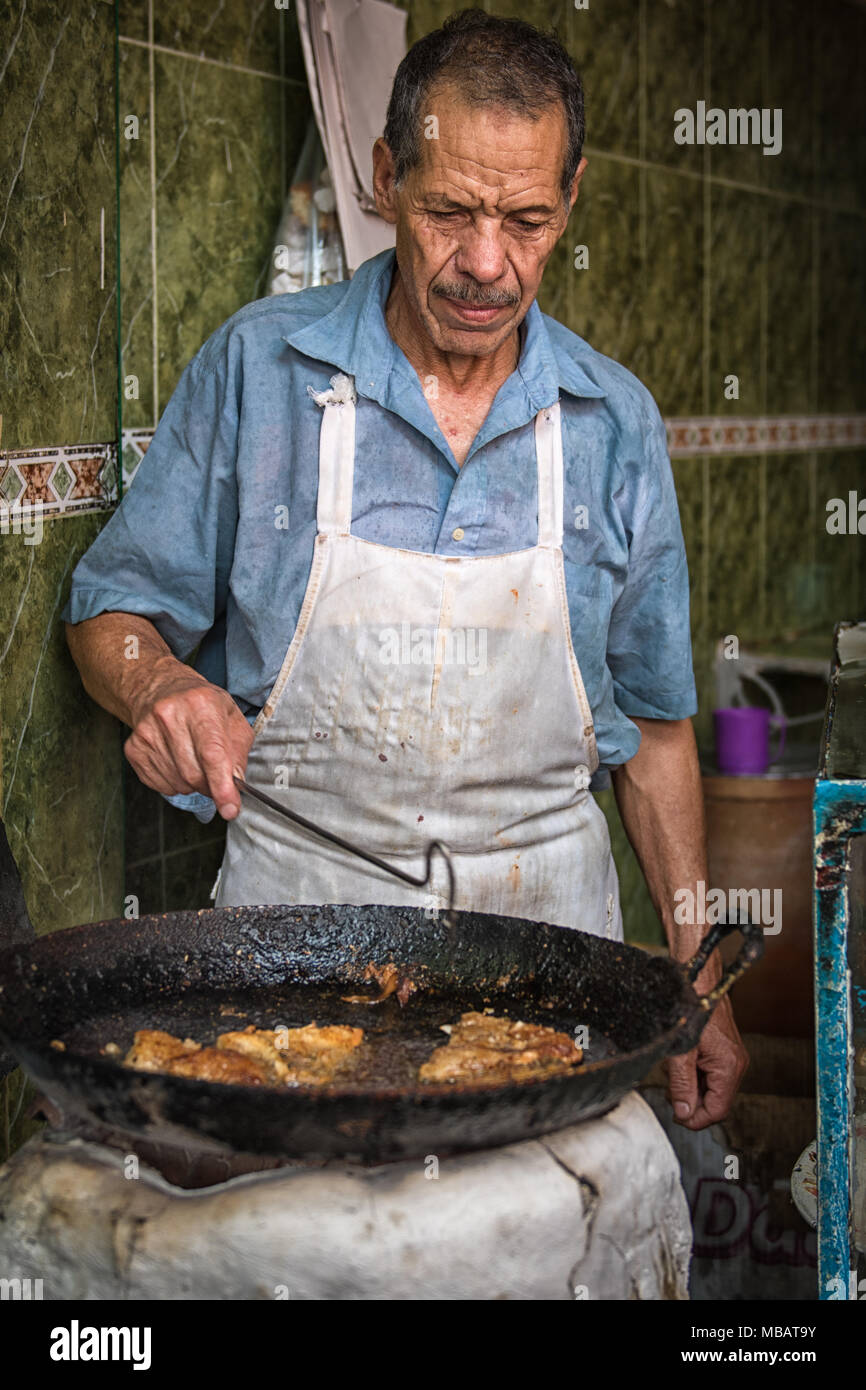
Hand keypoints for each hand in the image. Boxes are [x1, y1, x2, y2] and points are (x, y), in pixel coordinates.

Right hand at [124, 671, 254, 819]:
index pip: (212, 754)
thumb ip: (238, 753)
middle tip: (216, 777)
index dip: (222, 786)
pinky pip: (161, 785)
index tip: (230, 809)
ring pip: (178, 783)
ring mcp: (147, 732)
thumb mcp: (231, 719)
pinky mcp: (133, 748)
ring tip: (194, 760)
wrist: (162, 690)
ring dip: (193, 783)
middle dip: (211, 785)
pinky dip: (175, 783)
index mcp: (200, 704)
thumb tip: (235, 786)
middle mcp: (169, 716)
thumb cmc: (203, 706)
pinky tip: (177, 762)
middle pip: (194, 774)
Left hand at [666, 994, 748, 1129]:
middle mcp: (736, 1064)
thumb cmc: (692, 1008)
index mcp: (729, 1066)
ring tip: (673, 1076)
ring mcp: (732, 1058)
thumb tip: (683, 1112)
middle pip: (716, 1102)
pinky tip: (681, 1065)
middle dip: (692, 1103)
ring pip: (713, 1090)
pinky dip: (695, 1076)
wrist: (699, 980)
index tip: (677, 1116)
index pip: (717, 1111)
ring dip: (692, 1090)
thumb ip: (682, 1085)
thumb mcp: (680, 1051)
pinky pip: (711, 1075)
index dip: (696, 1119)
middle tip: (671, 1094)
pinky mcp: (725, 1052)